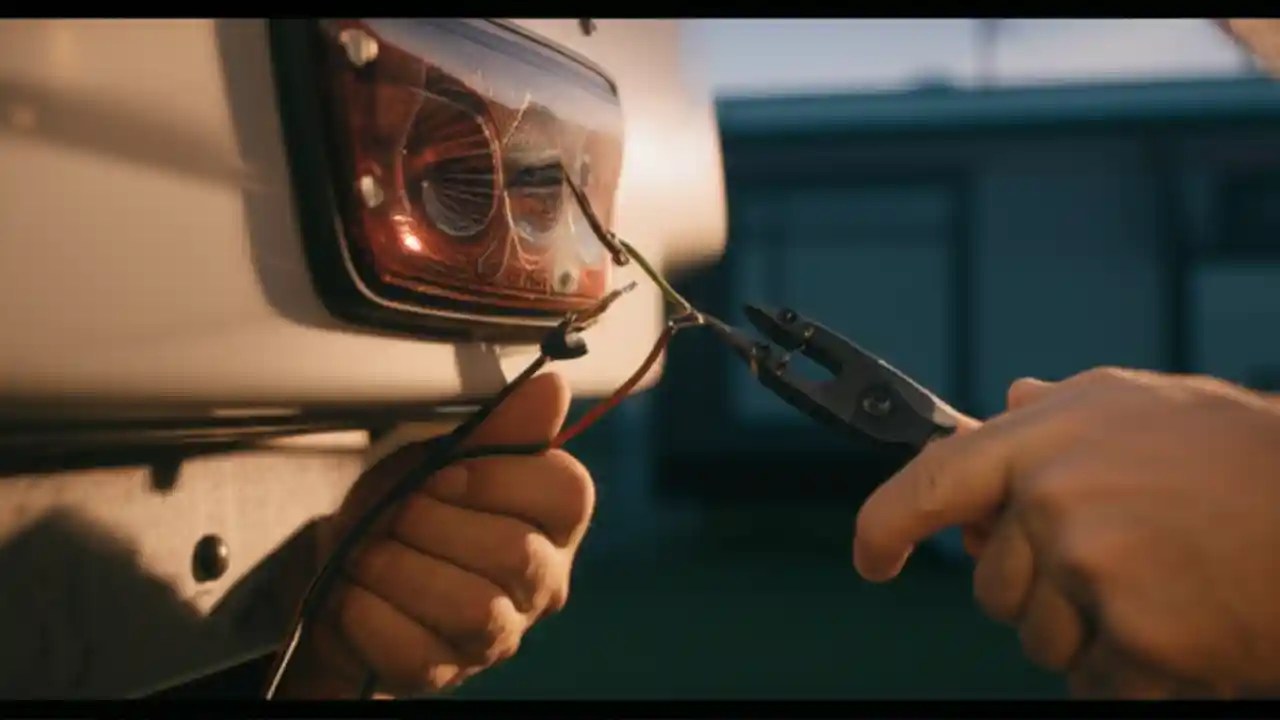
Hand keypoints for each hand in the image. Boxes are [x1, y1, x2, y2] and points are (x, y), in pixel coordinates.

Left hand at [278, 372, 594, 697]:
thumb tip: (552, 386)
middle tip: (397, 514)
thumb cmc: (407, 511)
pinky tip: (357, 595)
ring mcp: (498, 635)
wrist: (347, 574)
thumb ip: (499, 427)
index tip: (445, 474)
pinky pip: (414, 649)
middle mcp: (541, 582)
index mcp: (551, 519)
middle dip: (435, 523)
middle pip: (516, 554)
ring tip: (369, 555)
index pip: (567, 493)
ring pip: (473, 610)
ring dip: (399, 569)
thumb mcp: (444, 456)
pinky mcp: (445, 673)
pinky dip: (368, 613)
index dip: (501, 478)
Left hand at [852, 367, 1279, 697]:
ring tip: (1161, 587)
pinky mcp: (1138, 638)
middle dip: (1038, 588)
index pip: (929, 485)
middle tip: (1119, 560)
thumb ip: (1058, 415)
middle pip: (991, 587)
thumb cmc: (1239, 456)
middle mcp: (1055, 500)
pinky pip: (1093, 682)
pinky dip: (1130, 672)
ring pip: (1038, 639)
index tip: (873, 558)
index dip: (885, 527)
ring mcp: (1092, 571)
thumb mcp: (1140, 405)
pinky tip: (1179, 628)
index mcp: (1045, 438)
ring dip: (1085, 632)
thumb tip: (1004, 407)